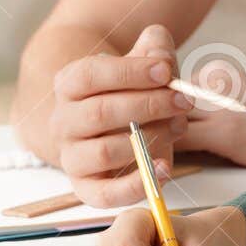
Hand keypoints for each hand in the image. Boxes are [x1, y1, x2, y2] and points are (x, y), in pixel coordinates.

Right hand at [49, 24, 192, 206]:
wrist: (116, 127)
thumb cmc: (132, 92)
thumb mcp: (144, 65)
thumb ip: (155, 51)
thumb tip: (161, 57)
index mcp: (69, 84)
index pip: (90, 74)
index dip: (130, 72)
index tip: (166, 71)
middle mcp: (63, 121)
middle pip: (99, 112)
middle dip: (148, 105)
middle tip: (182, 101)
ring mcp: (71, 157)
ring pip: (105, 151)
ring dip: (148, 139)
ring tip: (179, 126)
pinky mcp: (86, 188)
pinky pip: (106, 194)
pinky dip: (137, 185)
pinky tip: (165, 168)